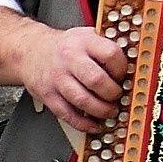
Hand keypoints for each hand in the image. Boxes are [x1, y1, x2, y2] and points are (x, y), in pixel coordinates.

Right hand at [16, 23, 129, 137]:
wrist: (30, 51)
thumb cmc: (64, 47)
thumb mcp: (86, 37)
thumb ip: (106, 49)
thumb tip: (131, 69)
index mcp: (83, 42)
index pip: (110, 55)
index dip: (121, 69)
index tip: (124, 76)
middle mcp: (69, 59)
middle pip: (96, 80)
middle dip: (112, 93)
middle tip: (117, 97)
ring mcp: (57, 78)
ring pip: (82, 100)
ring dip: (100, 110)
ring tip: (109, 111)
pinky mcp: (48, 95)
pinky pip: (67, 113)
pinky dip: (83, 123)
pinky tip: (93, 124)